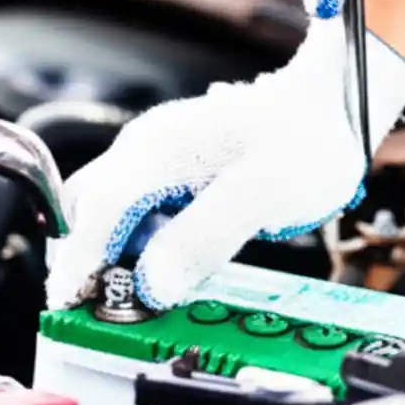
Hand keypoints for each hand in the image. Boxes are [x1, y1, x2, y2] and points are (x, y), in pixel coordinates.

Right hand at [46, 18, 404, 311]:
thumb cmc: (306, 142)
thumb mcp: (261, 195)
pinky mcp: (173, 162)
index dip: (81, 259)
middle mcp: (147, 145)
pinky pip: (136, 203)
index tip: (67, 301)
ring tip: (141, 291)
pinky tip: (167, 261)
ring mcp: (158, 150)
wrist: (337, 100)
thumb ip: (203, 238)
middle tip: (105, 305)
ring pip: (109, 205)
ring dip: (113, 248)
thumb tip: (151, 286)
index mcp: (160, 149)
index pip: (99, 209)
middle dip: (88, 255)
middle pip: (89, 205)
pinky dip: (137, 237)